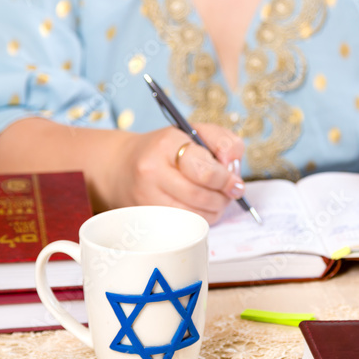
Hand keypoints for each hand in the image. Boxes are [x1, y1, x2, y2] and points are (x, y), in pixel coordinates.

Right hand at [104, 123, 245, 224]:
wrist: (122, 165)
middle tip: (230, 192)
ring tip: (215, 198)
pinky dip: (199, 219)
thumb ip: (224, 142)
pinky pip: (183, 226)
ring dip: (214, 210)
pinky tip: (200, 207)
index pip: (204, 170)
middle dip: (223, 197)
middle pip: (200, 196)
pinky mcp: (144, 217)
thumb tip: (233, 167)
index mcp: (167, 144)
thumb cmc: (167, 149)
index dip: (226, 179)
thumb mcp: (196, 132)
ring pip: (193, 215)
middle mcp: (151, 171)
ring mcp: (145, 197)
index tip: (236, 183)